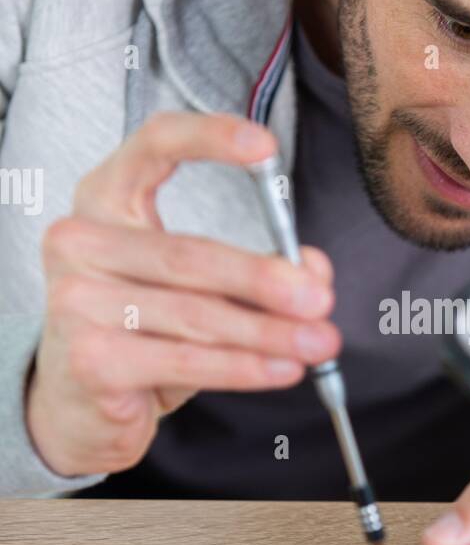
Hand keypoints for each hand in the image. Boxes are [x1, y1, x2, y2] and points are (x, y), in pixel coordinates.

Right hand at [26, 113, 340, 477]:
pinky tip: (282, 369)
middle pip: (189, 253)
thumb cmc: (139, 333)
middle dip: (265, 279)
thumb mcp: (198, 290)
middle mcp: (79, 243)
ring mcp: (75, 301)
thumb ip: (255, 270)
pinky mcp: (89, 360)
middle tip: (320, 298)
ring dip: (268, 332)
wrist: (81, 405)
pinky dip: (244, 367)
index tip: (267, 149)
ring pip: (196, 313)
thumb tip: (313, 269)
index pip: (153, 145)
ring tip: (318, 342)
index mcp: (104, 200)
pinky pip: (186, 360)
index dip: (209, 138)